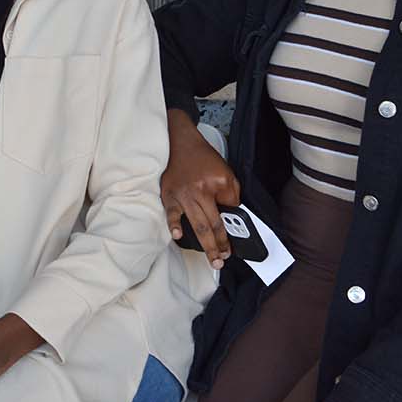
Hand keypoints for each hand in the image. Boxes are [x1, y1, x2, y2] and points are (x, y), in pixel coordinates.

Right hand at [162, 108, 240, 269]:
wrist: (179, 142)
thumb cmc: (202, 157)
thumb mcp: (225, 171)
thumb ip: (230, 193)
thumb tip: (230, 214)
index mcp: (217, 183)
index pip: (229, 210)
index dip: (233, 228)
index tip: (233, 244)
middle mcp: (200, 191)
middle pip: (212, 224)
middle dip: (219, 245)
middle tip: (223, 260)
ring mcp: (182, 194)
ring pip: (196, 224)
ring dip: (205, 244)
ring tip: (212, 258)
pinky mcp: (169, 195)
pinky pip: (172, 214)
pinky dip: (175, 225)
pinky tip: (179, 236)